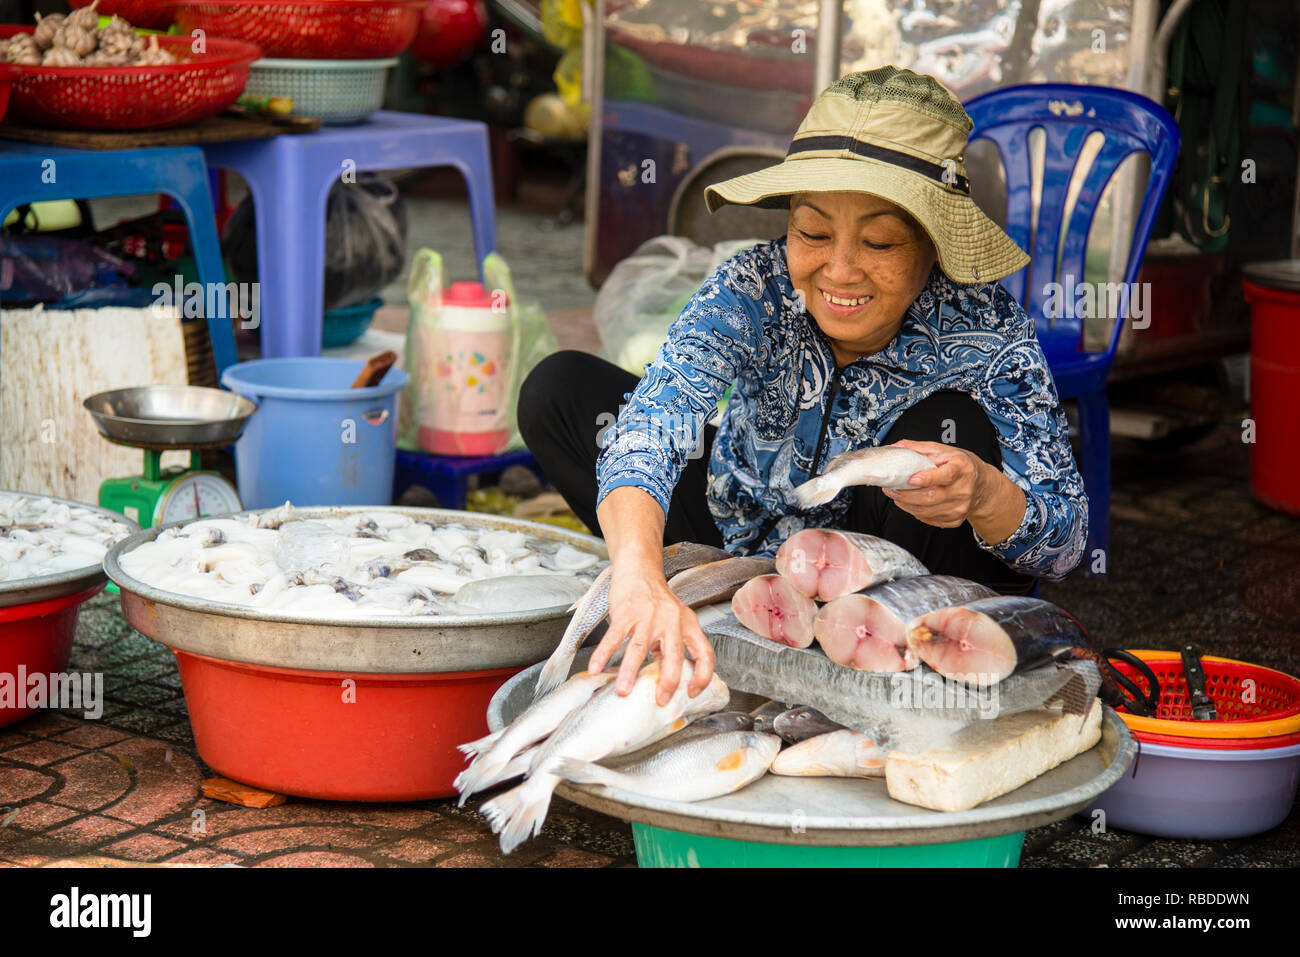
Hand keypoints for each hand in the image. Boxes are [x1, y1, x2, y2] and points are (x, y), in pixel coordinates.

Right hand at [587, 565, 715, 705]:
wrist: (640, 571)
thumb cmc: (657, 600)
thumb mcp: (675, 621)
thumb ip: (673, 647)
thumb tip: (667, 679)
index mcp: (688, 625)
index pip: (704, 653)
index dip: (702, 676)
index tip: (691, 693)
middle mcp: (671, 620)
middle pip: (674, 654)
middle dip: (668, 682)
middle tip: (660, 701)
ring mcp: (648, 616)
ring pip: (639, 647)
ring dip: (630, 672)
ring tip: (623, 692)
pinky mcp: (626, 612)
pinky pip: (614, 637)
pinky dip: (603, 654)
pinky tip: (595, 668)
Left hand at [880, 439, 991, 528]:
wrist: (981, 485)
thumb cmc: (960, 466)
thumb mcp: (943, 451)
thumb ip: (918, 448)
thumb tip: (894, 447)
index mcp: (962, 468)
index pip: (946, 475)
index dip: (927, 478)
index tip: (911, 479)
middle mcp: (963, 489)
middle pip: (931, 497)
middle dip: (905, 494)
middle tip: (890, 488)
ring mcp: (960, 506)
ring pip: (927, 511)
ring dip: (906, 504)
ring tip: (896, 495)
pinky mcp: (956, 519)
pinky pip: (929, 519)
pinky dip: (915, 512)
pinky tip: (910, 503)